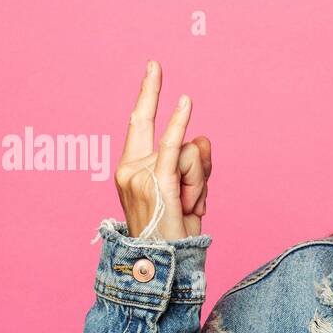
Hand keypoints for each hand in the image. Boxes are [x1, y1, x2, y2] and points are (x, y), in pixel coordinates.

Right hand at [114, 60, 210, 240]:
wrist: (163, 266)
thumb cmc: (174, 232)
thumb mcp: (188, 191)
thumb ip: (196, 161)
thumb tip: (202, 136)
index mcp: (130, 167)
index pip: (140, 123)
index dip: (149, 94)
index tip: (154, 67)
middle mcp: (130, 168)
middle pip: (181, 144)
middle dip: (198, 173)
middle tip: (189, 203)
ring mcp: (139, 175)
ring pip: (191, 155)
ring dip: (201, 185)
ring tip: (189, 210)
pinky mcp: (156, 184)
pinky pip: (173, 148)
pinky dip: (178, 125)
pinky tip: (185, 102)